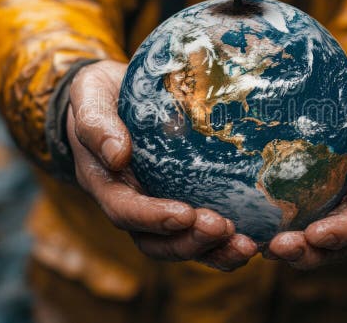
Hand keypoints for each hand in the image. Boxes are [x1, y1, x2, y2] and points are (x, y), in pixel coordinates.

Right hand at [67, 60, 257, 270]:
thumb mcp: (89, 99)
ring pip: (183, 244)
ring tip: (247, 245)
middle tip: (224, 228)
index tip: (185, 214)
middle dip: (191, 241)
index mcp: (106, 184)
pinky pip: (203, 231)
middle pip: (157, 242)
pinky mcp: (183, 199)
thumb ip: (97, 124)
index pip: (126, 212)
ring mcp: (158, 206)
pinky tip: (257, 236)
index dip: (154, 218)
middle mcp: (132, 204)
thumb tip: (117, 155)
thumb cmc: (98, 96)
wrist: (112, 95)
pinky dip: (227, 240)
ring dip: (215, 251)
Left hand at [265, 75, 346, 269]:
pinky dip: (269, 232)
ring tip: (263, 247)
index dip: (344, 231)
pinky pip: (285, 222)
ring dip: (289, 249)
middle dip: (309, 251)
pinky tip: (249, 234)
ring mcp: (325, 207)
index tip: (317, 235)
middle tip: (280, 248)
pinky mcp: (299, 201)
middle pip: (335, 242)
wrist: (342, 99)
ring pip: (310, 241)